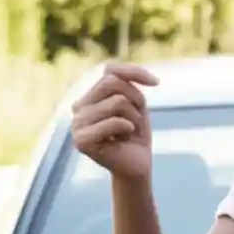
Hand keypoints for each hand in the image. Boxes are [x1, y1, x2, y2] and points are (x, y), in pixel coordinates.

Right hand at [70, 62, 159, 180]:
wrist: (136, 163)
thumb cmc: (136, 133)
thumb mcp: (136, 102)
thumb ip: (125, 82)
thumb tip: (112, 72)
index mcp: (89, 96)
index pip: (110, 70)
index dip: (135, 72)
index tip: (156, 83)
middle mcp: (78, 107)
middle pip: (112, 82)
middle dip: (136, 98)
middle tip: (137, 118)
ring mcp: (77, 123)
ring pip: (117, 102)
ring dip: (134, 117)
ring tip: (128, 131)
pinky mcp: (81, 140)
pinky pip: (113, 122)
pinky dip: (127, 128)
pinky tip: (123, 139)